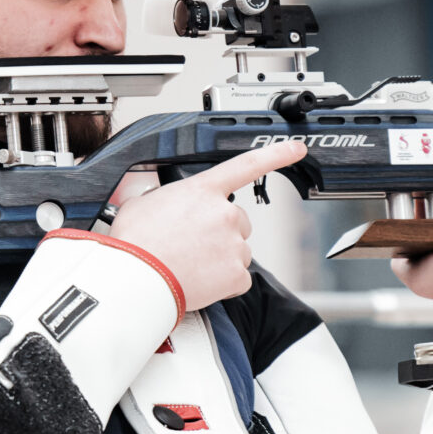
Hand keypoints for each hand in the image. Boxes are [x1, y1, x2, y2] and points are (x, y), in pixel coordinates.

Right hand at [106, 141, 306, 310]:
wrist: (136, 280)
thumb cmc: (135, 244)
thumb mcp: (141, 203)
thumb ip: (163, 197)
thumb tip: (161, 203)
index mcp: (203, 191)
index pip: (247, 165)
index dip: (277, 154)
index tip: (296, 149)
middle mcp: (224, 213)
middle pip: (238, 222)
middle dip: (220, 232)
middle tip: (192, 245)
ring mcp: (233, 244)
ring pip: (238, 251)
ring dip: (220, 258)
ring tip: (190, 264)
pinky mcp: (235, 274)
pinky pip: (238, 279)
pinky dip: (223, 284)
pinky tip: (201, 281)